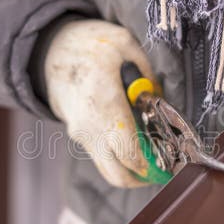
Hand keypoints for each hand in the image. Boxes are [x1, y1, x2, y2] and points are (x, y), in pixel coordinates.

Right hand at [45, 19, 170, 186]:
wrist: (50, 49)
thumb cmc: (91, 45)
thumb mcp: (126, 45)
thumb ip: (148, 76)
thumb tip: (162, 101)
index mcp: (104, 105)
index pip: (129, 152)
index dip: (153, 165)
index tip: (173, 164)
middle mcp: (89, 128)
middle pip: (119, 174)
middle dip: (145, 178)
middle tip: (166, 169)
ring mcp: (82, 135)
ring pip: (110, 170)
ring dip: (132, 171)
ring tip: (154, 157)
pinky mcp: (79, 136)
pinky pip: (103, 158)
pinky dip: (120, 158)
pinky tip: (136, 143)